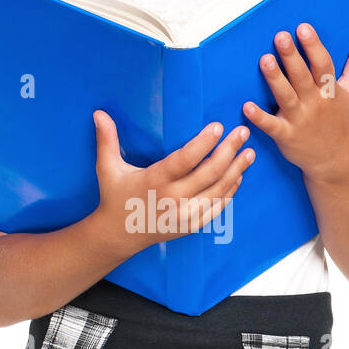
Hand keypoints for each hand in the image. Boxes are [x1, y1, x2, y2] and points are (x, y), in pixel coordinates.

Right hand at [90, 110, 254, 257]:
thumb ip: (106, 140)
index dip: (203, 143)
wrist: (119, 236)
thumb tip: (99, 113)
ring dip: (236, 170)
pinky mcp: (192, 225)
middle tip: (242, 132)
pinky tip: (238, 176)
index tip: (218, 126)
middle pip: (208, 173)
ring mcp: (185, 214)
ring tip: (249, 152)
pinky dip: (230, 191)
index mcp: (154, 180)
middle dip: (229, 151)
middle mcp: (173, 198)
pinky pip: (217, 207)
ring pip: (218, 190)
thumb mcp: (107, 168)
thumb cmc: (115, 197)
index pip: (184, 159)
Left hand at [243, 25, 348, 184]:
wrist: (334, 160)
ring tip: (265, 60)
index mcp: (330, 90)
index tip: (303, 28)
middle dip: (292, 57)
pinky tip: (247, 106)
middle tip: (280, 36)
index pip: (322, 65)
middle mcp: (315, 103)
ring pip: (286, 96)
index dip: (314, 46)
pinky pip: (271, 126)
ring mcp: (300, 120)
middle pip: (302, 77)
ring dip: (275, 79)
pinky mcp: (286, 136)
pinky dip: (260, 117)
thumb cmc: (341, 120)